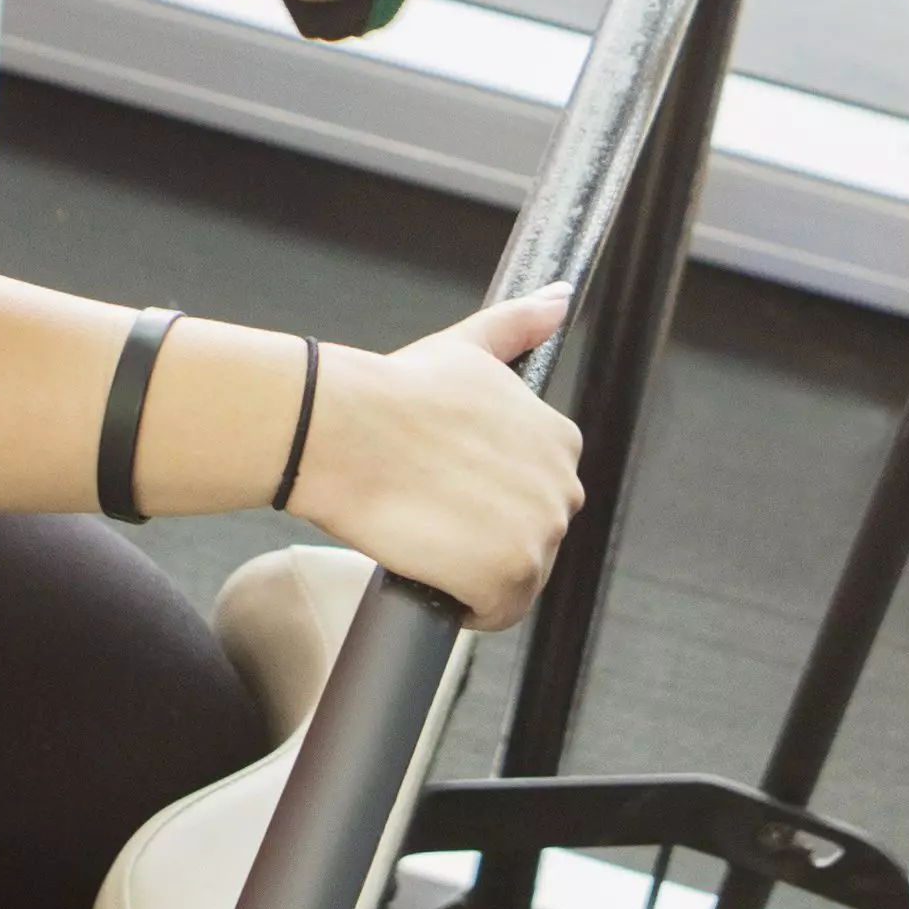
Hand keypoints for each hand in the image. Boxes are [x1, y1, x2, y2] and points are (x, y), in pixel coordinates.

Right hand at [282, 289, 585, 627]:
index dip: (490, 497)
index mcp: (562, 440)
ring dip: (473, 571)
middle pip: (530, 538)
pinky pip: (497, 612)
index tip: (450, 486)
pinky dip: (466, 607)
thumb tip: (560, 296)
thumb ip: (520, 324)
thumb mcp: (467, 348)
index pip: (538, 492)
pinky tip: (432, 573)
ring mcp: (540, 536)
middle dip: (486, 535)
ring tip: (425, 537)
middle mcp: (563, 488)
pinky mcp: (509, 579)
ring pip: (515, 578)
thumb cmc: (395, 393)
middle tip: (430, 512)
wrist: (345, 431)